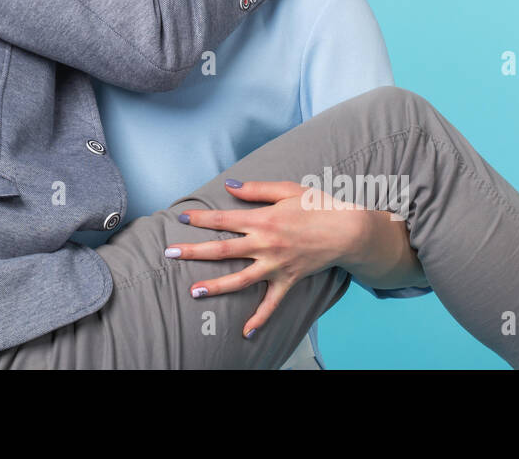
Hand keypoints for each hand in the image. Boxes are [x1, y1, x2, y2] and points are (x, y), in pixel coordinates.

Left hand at [167, 180, 370, 337]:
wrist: (348, 231)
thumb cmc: (317, 206)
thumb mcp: (286, 190)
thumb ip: (256, 190)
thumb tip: (229, 186)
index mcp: (263, 220)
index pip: (224, 220)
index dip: (201, 219)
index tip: (181, 218)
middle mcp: (266, 244)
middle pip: (223, 250)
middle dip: (194, 252)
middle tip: (169, 253)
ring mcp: (276, 265)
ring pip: (240, 279)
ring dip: (215, 286)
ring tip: (193, 292)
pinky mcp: (288, 280)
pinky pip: (271, 304)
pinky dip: (259, 319)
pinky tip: (245, 332)